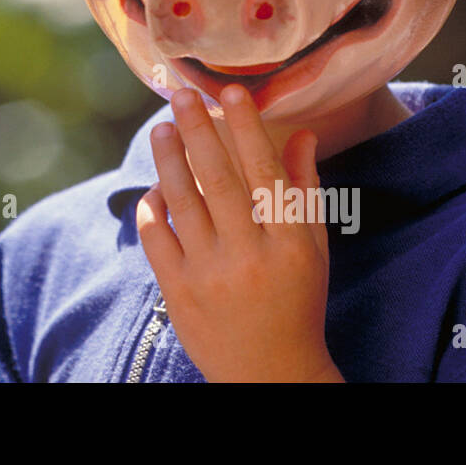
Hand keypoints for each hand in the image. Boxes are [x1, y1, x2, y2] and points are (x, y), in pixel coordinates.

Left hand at [135, 85, 342, 381]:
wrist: (270, 373)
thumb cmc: (297, 300)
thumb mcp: (312, 248)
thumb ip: (304, 189)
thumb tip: (302, 132)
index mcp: (288, 242)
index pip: (264, 171)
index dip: (245, 127)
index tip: (230, 91)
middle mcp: (249, 255)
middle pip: (217, 178)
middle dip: (197, 129)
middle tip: (181, 93)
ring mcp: (209, 274)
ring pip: (182, 201)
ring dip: (168, 158)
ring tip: (161, 127)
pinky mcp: (177, 291)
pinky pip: (156, 236)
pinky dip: (152, 206)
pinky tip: (155, 185)